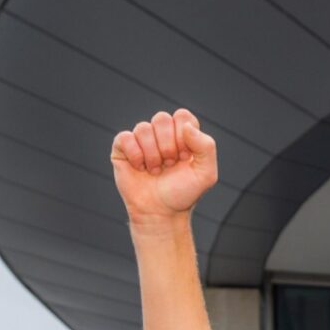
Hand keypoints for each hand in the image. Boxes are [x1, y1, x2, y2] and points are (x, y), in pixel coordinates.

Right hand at [113, 109, 219, 225]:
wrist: (161, 213)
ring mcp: (141, 141)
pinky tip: (140, 168)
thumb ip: (206, 146)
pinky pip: (125, 137)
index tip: (185, 157)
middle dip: (168, 146)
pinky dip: (135, 155)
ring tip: (155, 171)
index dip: (183, 136)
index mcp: (181, 135)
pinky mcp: (123, 149)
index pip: (182, 116)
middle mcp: (161, 135)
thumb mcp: (206, 173)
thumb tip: (186, 126)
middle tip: (169, 165)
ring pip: (143, 128)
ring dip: (152, 154)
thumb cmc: (183, 193)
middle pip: (161, 118)